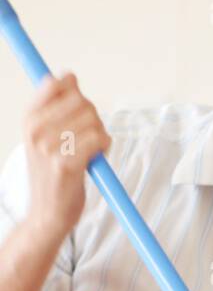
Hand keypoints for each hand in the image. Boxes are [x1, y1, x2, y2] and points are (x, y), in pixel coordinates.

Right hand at [23, 73, 110, 241]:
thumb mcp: (44, 136)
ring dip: (101, 135)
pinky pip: (97, 140)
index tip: (77, 111)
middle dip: (93, 117)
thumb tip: (70, 76)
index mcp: (29, 118)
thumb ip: (56, 107)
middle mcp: (35, 130)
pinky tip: (97, 158)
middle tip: (89, 137)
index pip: (56, 83)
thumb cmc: (52, 174)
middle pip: (82, 101)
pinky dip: (104, 147)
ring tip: (92, 151)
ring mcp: (49, 147)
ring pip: (93, 120)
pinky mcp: (66, 165)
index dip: (75, 93)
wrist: (47, 214)